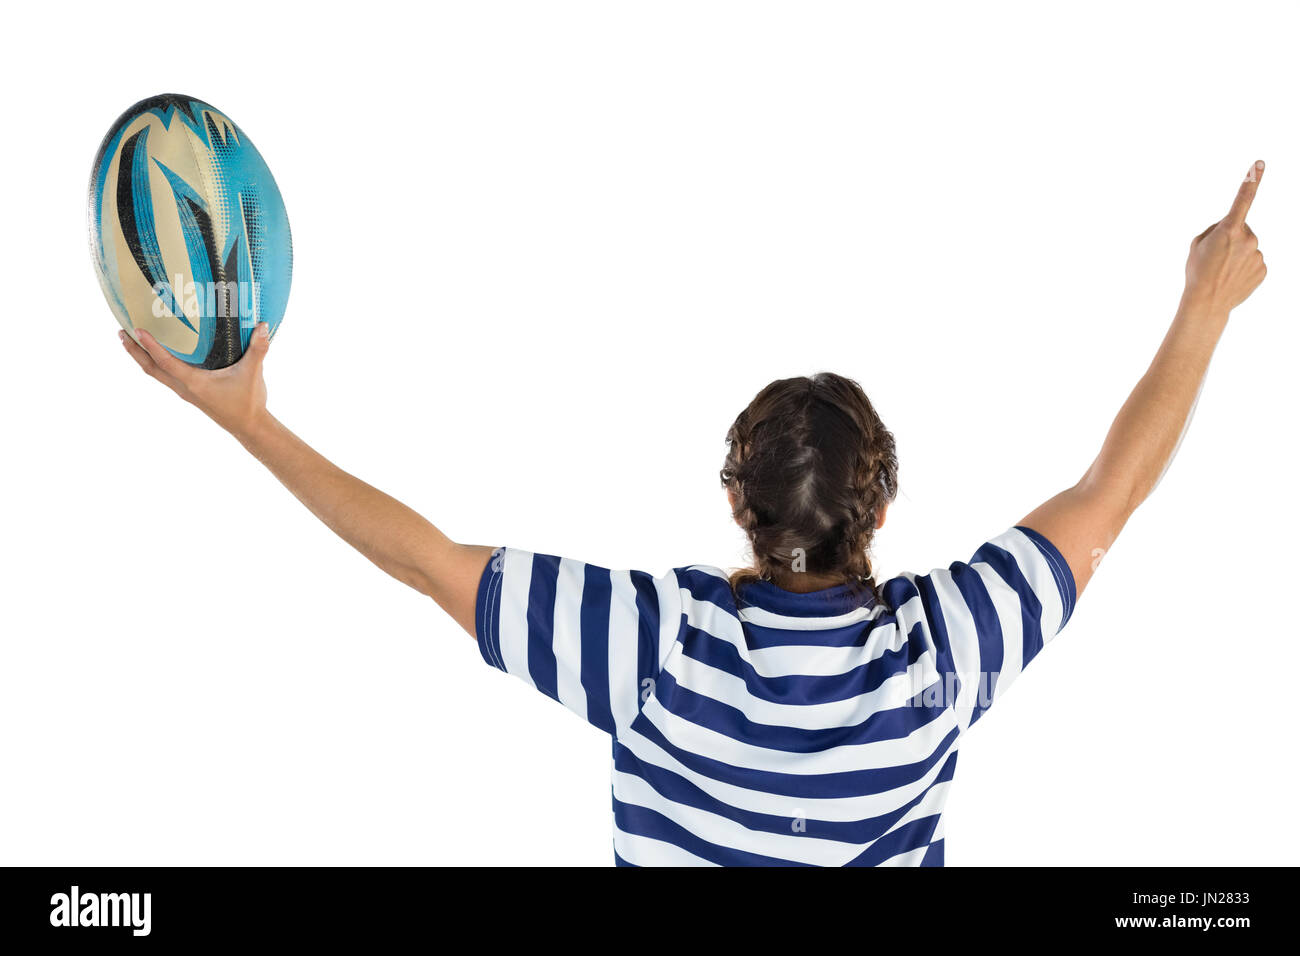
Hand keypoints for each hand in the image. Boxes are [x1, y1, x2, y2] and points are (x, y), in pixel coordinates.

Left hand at [121, 322, 271, 438]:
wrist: (249, 427)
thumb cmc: (248, 403)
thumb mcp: (253, 373)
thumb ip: (258, 349)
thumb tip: (263, 326)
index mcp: (194, 382)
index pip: (165, 361)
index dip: (150, 345)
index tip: (136, 330)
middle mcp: (184, 388)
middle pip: (151, 369)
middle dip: (134, 351)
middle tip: (121, 332)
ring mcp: (186, 392)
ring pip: (156, 373)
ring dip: (142, 358)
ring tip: (131, 341)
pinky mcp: (191, 393)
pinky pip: (166, 376)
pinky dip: (156, 364)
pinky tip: (159, 355)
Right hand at [1183, 160, 1267, 314]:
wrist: (1206, 303)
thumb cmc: (1197, 272)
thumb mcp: (1197, 245)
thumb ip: (1216, 230)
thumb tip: (1232, 229)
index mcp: (1229, 229)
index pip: (1243, 199)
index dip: (1252, 180)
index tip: (1260, 164)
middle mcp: (1248, 239)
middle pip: (1241, 229)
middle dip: (1229, 238)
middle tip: (1215, 257)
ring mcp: (1257, 254)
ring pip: (1248, 247)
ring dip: (1236, 255)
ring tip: (1221, 271)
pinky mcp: (1263, 269)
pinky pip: (1253, 262)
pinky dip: (1243, 268)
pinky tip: (1232, 278)